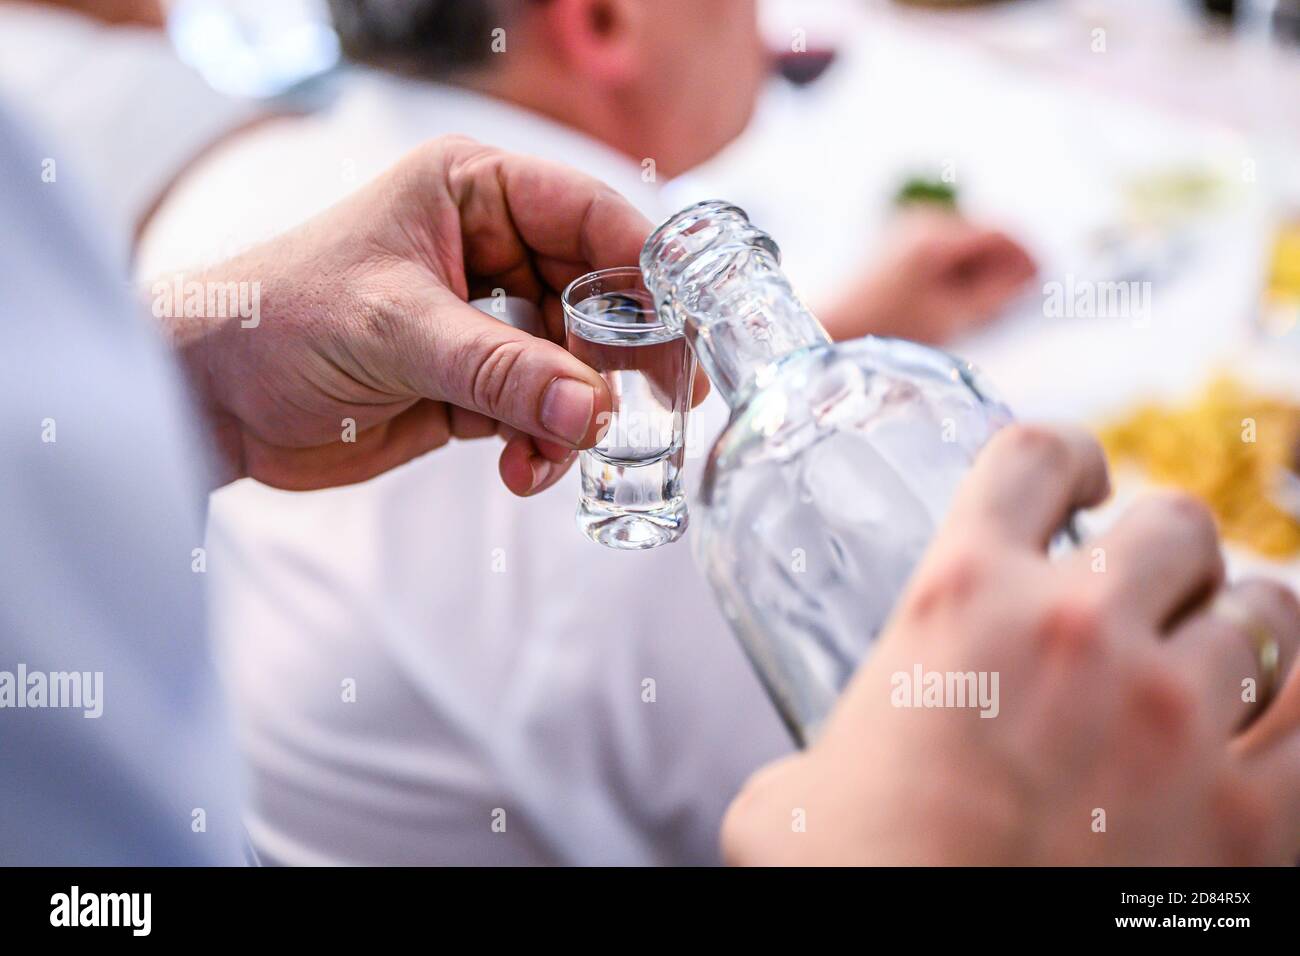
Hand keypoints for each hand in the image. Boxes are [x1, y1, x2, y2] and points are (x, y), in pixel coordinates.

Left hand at [160, 135, 703, 494]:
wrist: (213, 398)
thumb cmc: (277, 321)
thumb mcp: (395, 332)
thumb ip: (498, 370)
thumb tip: (591, 409)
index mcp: (472, 192)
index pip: (588, 214)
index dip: (645, 268)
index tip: (687, 325)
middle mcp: (490, 248)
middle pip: (598, 295)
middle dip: (621, 358)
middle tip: (659, 407)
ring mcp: (486, 318)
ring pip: (574, 362)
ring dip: (577, 415)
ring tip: (560, 455)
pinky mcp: (475, 382)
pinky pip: (540, 410)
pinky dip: (544, 445)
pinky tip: (524, 473)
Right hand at [722, 424, 1299, 864]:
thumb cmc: (844, 881)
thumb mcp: (796, 791)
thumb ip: (832, 747)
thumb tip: (826, 774)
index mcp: (960, 600)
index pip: (1034, 457)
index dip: (1067, 457)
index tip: (1081, 487)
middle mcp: (1075, 631)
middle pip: (1173, 522)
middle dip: (1166, 551)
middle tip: (1147, 593)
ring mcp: (1174, 717)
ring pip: (1267, 607)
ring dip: (1239, 626)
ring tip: (1215, 663)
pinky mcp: (1248, 816)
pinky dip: (1293, 712)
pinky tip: (1265, 725)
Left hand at [819, 209, 1035, 344]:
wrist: (826, 326)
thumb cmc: (882, 326)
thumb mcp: (949, 315)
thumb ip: (995, 293)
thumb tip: (1029, 275)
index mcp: (936, 235)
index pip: (1001, 231)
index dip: (1029, 254)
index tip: (1045, 279)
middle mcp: (922, 220)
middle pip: (984, 231)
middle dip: (1005, 262)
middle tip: (1017, 297)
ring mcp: (907, 227)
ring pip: (964, 240)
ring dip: (981, 266)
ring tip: (986, 304)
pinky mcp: (896, 242)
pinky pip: (942, 247)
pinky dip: (958, 267)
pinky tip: (957, 298)